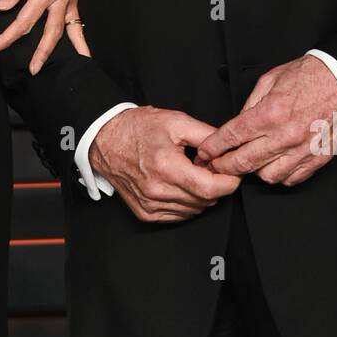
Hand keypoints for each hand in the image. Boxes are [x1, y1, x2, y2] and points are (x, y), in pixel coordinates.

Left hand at [0, 0, 89, 73]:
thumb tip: (3, 8)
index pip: (23, 22)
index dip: (6, 38)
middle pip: (49, 34)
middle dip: (40, 54)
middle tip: (32, 70)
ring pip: (69, 30)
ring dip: (65, 50)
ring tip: (71, 67)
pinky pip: (78, 20)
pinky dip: (80, 36)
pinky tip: (82, 48)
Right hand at [90, 106, 240, 222]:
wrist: (105, 140)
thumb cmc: (138, 128)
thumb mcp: (176, 121)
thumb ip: (207, 135)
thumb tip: (229, 148)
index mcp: (167, 167)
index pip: (211, 188)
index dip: (228, 181)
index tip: (231, 172)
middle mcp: (157, 190)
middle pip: (205, 201)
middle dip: (215, 185)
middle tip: (208, 167)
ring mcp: (150, 205)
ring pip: (194, 210)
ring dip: (200, 195)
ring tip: (192, 174)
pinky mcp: (145, 213)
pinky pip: (178, 215)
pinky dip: (186, 203)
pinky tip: (180, 185)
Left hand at [194, 55, 336, 186]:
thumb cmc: (309, 76)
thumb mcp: (270, 80)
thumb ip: (251, 105)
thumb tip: (238, 123)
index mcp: (270, 113)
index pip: (232, 137)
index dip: (213, 148)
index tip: (206, 152)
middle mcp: (285, 135)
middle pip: (244, 162)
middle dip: (224, 166)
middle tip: (217, 165)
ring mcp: (302, 150)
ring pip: (267, 176)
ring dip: (254, 172)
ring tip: (249, 163)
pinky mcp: (317, 159)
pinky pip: (292, 179)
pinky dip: (280, 175)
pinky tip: (273, 165)